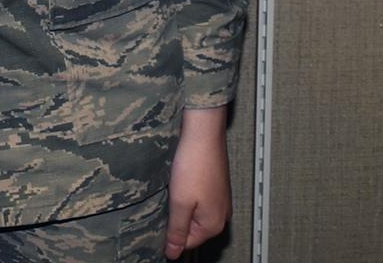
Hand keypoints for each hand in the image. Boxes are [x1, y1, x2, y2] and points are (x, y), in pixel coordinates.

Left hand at [165, 106, 230, 257]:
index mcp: (214, 224)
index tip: (161, 215)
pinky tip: (182, 177)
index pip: (186, 243)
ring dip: (181, 202)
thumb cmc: (194, 163)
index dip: (170, 231)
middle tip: (170, 196)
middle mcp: (221, 214)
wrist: (204, 131)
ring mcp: (220, 198)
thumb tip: (173, 254)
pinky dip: (187, 191)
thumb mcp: (180, 203)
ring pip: (193, 211)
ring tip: (176, 184)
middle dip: (177, 215)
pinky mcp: (216, 185)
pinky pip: (198, 198)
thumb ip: (177, 231)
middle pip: (191, 227)